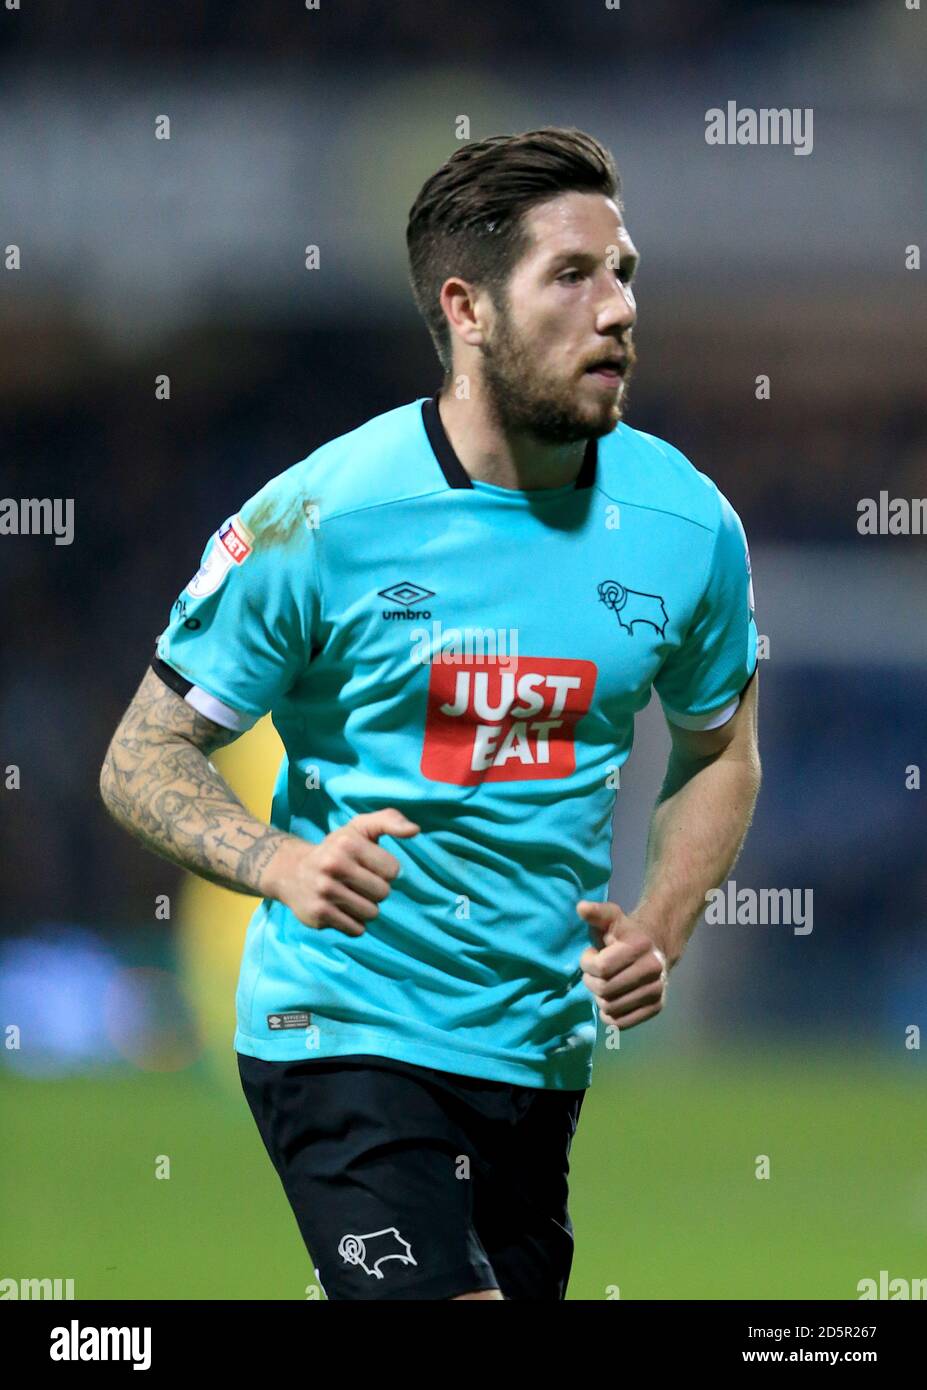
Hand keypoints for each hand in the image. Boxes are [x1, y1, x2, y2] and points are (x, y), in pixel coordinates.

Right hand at [266, 809, 419, 936]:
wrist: (291, 871)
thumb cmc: (336, 849)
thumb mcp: (360, 828)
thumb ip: (390, 821)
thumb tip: (415, 830)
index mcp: (347, 843)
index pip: (393, 870)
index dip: (386, 870)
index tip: (370, 866)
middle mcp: (333, 865)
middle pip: (383, 893)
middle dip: (376, 891)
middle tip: (359, 883)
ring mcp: (324, 891)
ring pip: (371, 913)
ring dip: (366, 908)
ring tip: (350, 896)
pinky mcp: (319, 914)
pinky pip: (356, 929)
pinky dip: (354, 923)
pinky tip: (340, 909)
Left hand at [577, 899, 667, 1029]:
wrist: (657, 946)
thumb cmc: (625, 933)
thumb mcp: (611, 918)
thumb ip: (596, 913)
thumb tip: (581, 907)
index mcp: (639, 946)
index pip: (601, 968)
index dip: (587, 963)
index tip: (590, 955)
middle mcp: (652, 969)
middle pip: (604, 990)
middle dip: (591, 981)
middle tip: (595, 972)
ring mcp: (656, 990)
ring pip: (611, 1007)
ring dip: (599, 997)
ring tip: (605, 983)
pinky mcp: (657, 1007)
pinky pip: (622, 1023)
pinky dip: (610, 1015)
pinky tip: (610, 999)